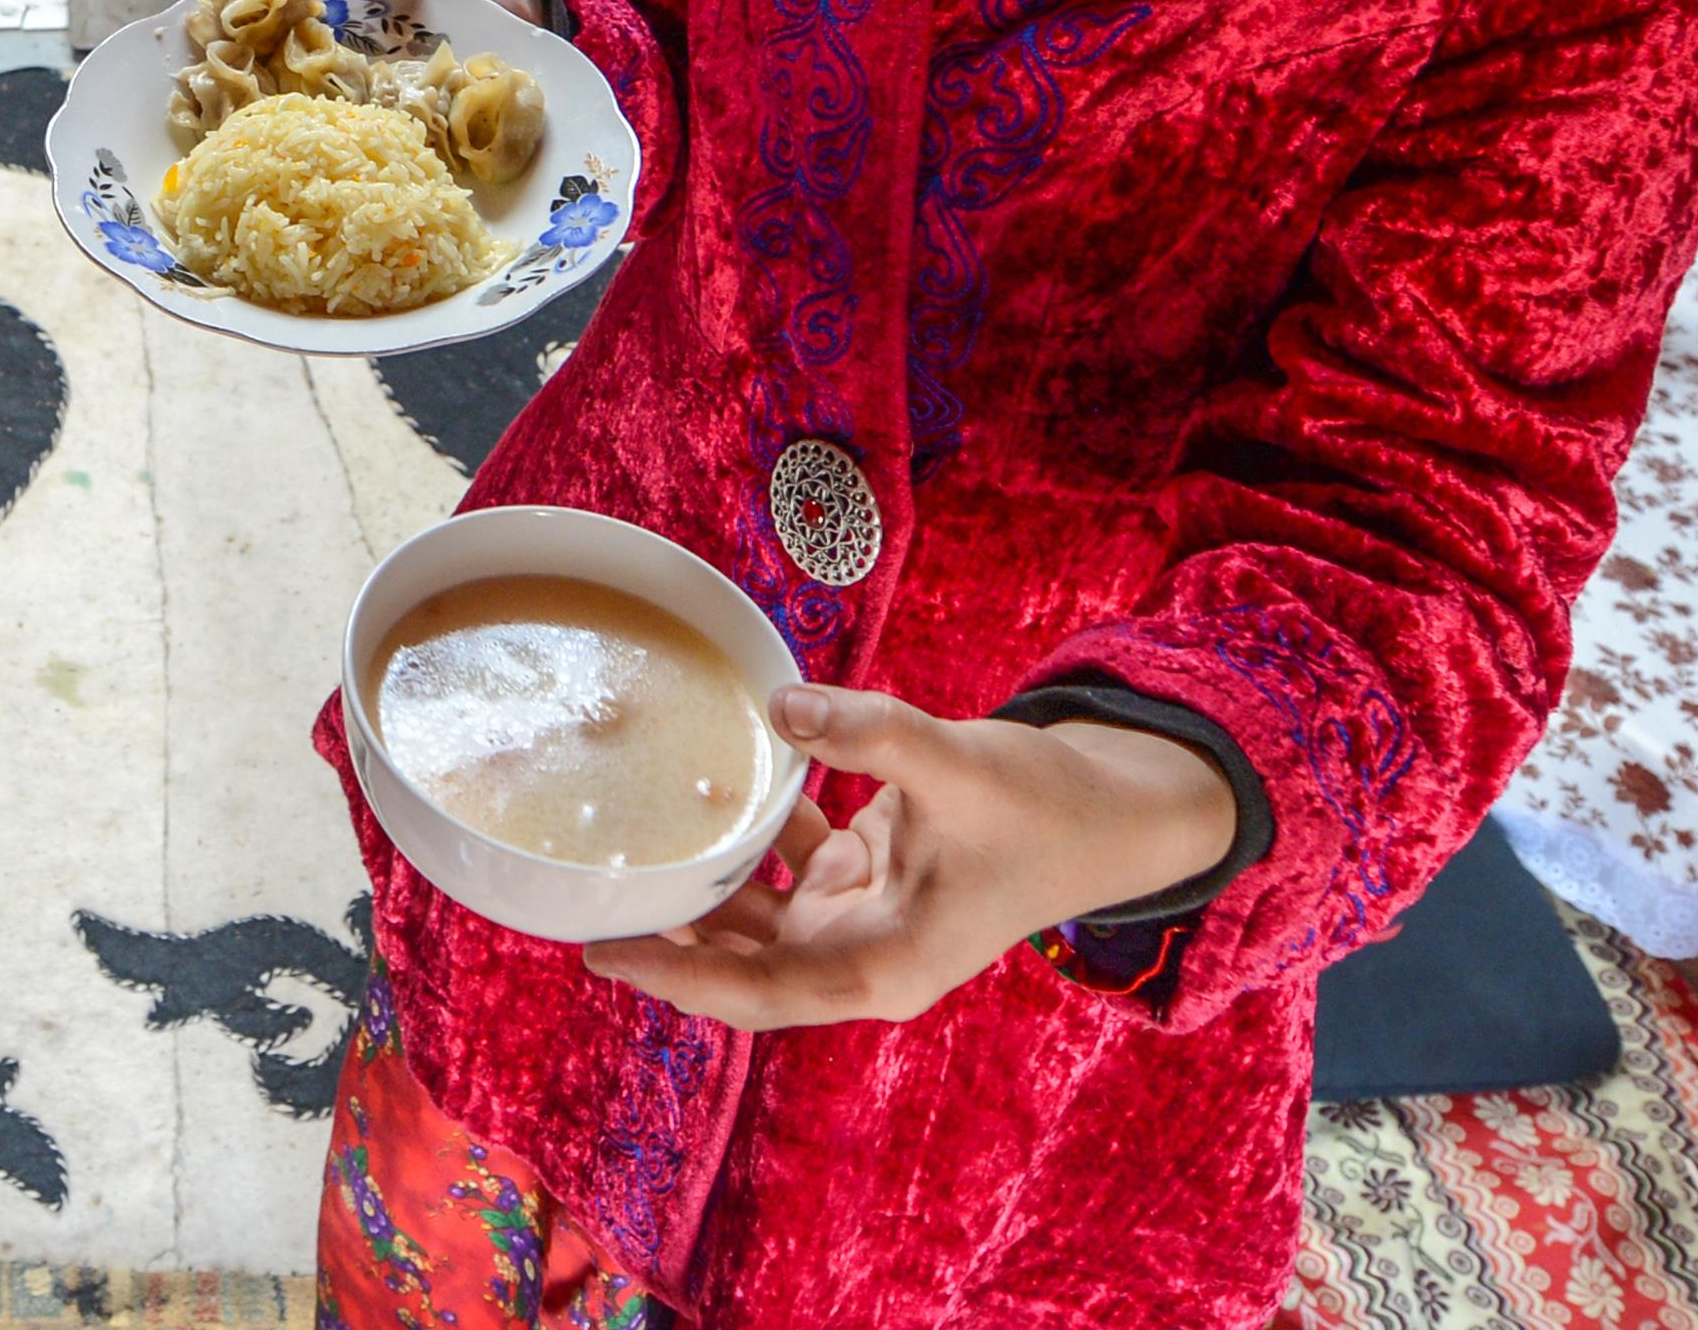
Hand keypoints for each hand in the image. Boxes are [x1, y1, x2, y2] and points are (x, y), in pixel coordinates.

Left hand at [581, 690, 1241, 1031]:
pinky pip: (790, 865)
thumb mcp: (961, 766)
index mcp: (884, 967)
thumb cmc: (1047, 810)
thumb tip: (782, 708)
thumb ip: (870, 735)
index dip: (679, 977)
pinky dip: (753, 832)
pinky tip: (716, 780)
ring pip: (757, 916)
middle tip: (585, 903)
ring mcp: (865, 919)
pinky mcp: (869, 877)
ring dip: (703, 883)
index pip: (759, 989)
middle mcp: (865, 956)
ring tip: (629, 843)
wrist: (1112, 812)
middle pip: (742, 964)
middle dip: (669, 938)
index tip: (606, 956)